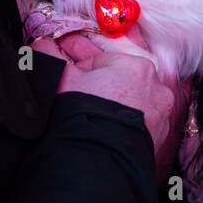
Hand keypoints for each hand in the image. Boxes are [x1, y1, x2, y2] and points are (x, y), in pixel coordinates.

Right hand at [46, 32, 179, 177]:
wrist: (98, 158)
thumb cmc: (82, 113)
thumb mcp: (62, 78)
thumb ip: (51, 56)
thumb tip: (41, 44)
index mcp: (137, 66)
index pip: (103, 62)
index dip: (82, 72)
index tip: (71, 83)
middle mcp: (156, 88)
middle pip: (121, 82)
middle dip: (101, 89)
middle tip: (80, 100)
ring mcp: (161, 115)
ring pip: (132, 104)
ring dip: (116, 108)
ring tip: (93, 120)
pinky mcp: (159, 139)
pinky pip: (140, 126)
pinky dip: (126, 127)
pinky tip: (107, 133)